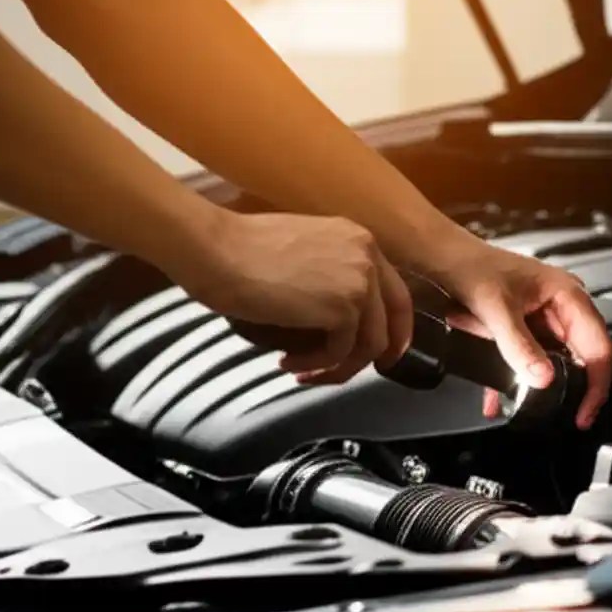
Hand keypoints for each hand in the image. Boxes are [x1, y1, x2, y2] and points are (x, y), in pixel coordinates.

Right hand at [171, 210, 413, 383]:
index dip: (395, 327)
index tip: (384, 352)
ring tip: (304, 371)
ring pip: (369, 342)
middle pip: (391, 320)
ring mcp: (360, 281)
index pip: (395, 291)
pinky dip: (317, 364)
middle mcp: (367, 256)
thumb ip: (329, 274)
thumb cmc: (240, 250)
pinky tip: (289, 363)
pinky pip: (341, 351)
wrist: (216, 250)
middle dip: (374, 355)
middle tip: (350, 372)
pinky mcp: (343, 308)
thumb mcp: (301, 251)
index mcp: (358, 239)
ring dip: (337, 366)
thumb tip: (333, 312)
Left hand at [426, 238, 611, 429]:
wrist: (448, 258)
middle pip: (583, 357)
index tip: (584, 411)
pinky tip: (502, 395)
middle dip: (571, 389)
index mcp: (569, 295)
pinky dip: (521, 376)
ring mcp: (549, 315)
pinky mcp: (531, 325)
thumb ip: (519, 347)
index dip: (596, 384)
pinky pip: (536, 357)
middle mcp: (564, 305)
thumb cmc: (474, 267)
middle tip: (566, 417)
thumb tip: (543, 378)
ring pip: (558, 361)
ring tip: (525, 404)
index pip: (599, 347)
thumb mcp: (496, 311)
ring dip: (540, 384)